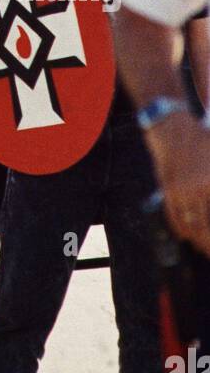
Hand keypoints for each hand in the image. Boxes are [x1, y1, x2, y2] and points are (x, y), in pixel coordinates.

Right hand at [148, 114, 209, 256]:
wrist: (172, 125)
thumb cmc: (200, 138)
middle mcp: (198, 189)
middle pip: (207, 227)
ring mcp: (181, 190)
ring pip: (192, 225)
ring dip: (199, 241)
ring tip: (204, 247)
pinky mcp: (167, 189)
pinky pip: (173, 216)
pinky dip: (180, 229)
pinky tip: (186, 235)